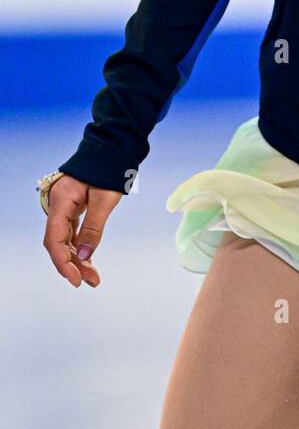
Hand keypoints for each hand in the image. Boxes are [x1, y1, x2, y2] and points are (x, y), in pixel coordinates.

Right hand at [41, 172, 122, 287]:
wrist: (113, 147)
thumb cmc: (109, 169)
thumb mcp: (105, 199)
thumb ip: (94, 228)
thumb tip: (86, 255)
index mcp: (61, 202)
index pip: (54, 239)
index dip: (63, 262)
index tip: (76, 280)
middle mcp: (58, 205)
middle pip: (58, 242)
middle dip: (72, 264)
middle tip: (91, 281)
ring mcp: (65, 206)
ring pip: (65, 239)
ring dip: (77, 258)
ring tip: (93, 276)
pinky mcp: (73, 207)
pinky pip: (72, 231)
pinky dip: (80, 246)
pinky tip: (88, 260)